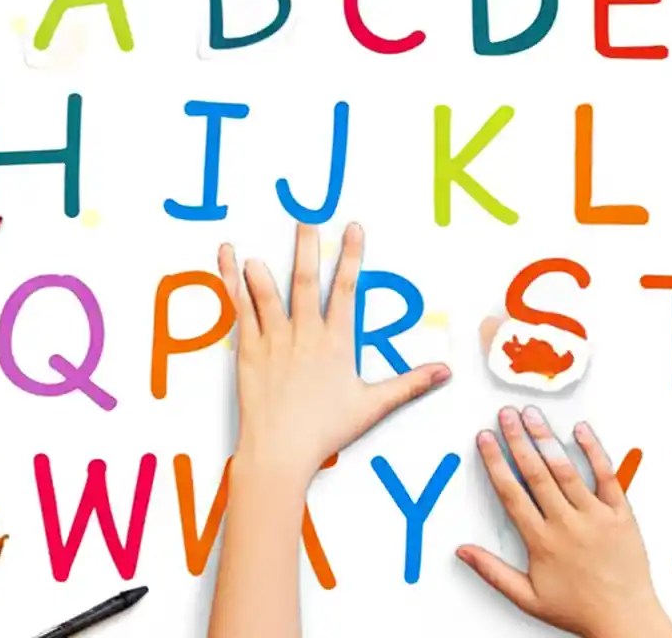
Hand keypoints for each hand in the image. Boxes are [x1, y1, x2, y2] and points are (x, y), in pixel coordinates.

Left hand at [217, 223, 450, 481]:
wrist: (280, 450)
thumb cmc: (324, 430)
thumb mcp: (372, 405)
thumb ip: (409, 384)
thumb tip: (443, 372)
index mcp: (336, 342)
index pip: (346, 289)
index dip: (351, 257)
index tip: (353, 231)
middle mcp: (304, 334)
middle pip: (305, 281)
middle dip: (306, 248)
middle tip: (306, 221)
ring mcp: (273, 340)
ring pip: (266, 291)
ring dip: (262, 267)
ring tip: (258, 249)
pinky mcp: (248, 350)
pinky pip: (239, 308)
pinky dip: (231, 282)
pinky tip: (227, 260)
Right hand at [457, 406, 671, 637]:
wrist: (624, 619)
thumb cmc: (578, 609)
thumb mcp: (527, 597)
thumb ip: (492, 571)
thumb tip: (462, 552)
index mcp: (542, 541)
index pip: (511, 492)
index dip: (495, 462)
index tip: (484, 440)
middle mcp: (567, 523)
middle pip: (536, 472)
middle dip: (517, 439)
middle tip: (505, 415)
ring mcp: (595, 516)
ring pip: (566, 469)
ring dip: (546, 439)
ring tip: (532, 415)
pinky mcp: (620, 513)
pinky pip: (607, 475)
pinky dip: (594, 450)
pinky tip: (581, 430)